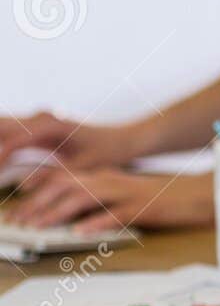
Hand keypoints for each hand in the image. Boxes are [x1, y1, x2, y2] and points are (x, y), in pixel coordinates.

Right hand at [0, 111, 145, 170]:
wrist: (121, 140)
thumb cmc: (106, 153)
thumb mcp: (83, 168)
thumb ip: (54, 176)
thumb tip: (23, 186)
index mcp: (53, 126)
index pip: (15, 140)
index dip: (1, 157)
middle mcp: (43, 118)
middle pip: (3, 126)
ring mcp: (39, 121)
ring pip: (4, 126)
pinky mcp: (37, 129)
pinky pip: (10, 134)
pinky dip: (1, 147)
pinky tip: (1, 167)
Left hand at [4, 167, 213, 233]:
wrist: (197, 195)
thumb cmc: (158, 199)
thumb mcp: (122, 195)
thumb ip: (96, 201)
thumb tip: (66, 217)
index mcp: (103, 176)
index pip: (62, 177)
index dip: (35, 192)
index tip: (15, 210)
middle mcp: (110, 180)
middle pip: (66, 185)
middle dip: (37, 202)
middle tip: (18, 221)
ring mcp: (126, 192)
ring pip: (84, 197)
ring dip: (57, 212)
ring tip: (39, 227)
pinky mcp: (142, 207)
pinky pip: (115, 214)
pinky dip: (95, 222)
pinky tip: (80, 233)